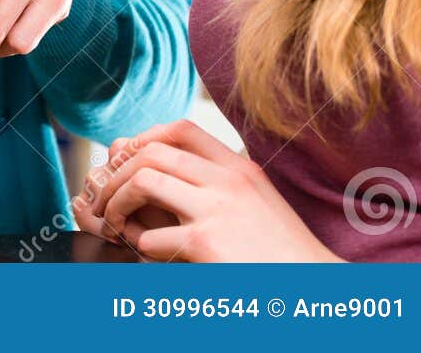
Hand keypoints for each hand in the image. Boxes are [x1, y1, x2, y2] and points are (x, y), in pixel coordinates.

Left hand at [70, 119, 339, 261]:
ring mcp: (218, 210)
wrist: (316, 291)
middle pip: (151, 152)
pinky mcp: (207, 243)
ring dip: (117, 203)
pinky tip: (147, 254)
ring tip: (115, 222)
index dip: (144, 138)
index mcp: (240, 168)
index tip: (127, 160)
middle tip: (104, 197)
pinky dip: (139, 245)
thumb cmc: (281, 253)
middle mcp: (229, 181)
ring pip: (143, 182)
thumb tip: (164, 165)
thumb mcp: (257, 203)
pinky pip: (151, 235)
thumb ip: (218, 182)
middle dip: (117, 173)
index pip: (181, 128)